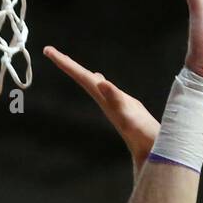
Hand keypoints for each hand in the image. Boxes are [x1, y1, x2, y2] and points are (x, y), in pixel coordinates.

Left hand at [43, 46, 158, 172]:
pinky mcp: (123, 106)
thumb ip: (115, 98)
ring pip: (92, 83)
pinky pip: (105, 89)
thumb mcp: (130, 114)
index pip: (81, 76)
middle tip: (50, 51)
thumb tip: (101, 82)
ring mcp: (113, 104)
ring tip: (69, 62)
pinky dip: (99, 81)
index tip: (48, 50)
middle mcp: (105, 100)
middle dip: (67, 64)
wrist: (153, 152)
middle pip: (82, 78)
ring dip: (80, 72)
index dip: (65, 63)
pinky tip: (100, 80)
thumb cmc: (143, 135)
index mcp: (104, 98)